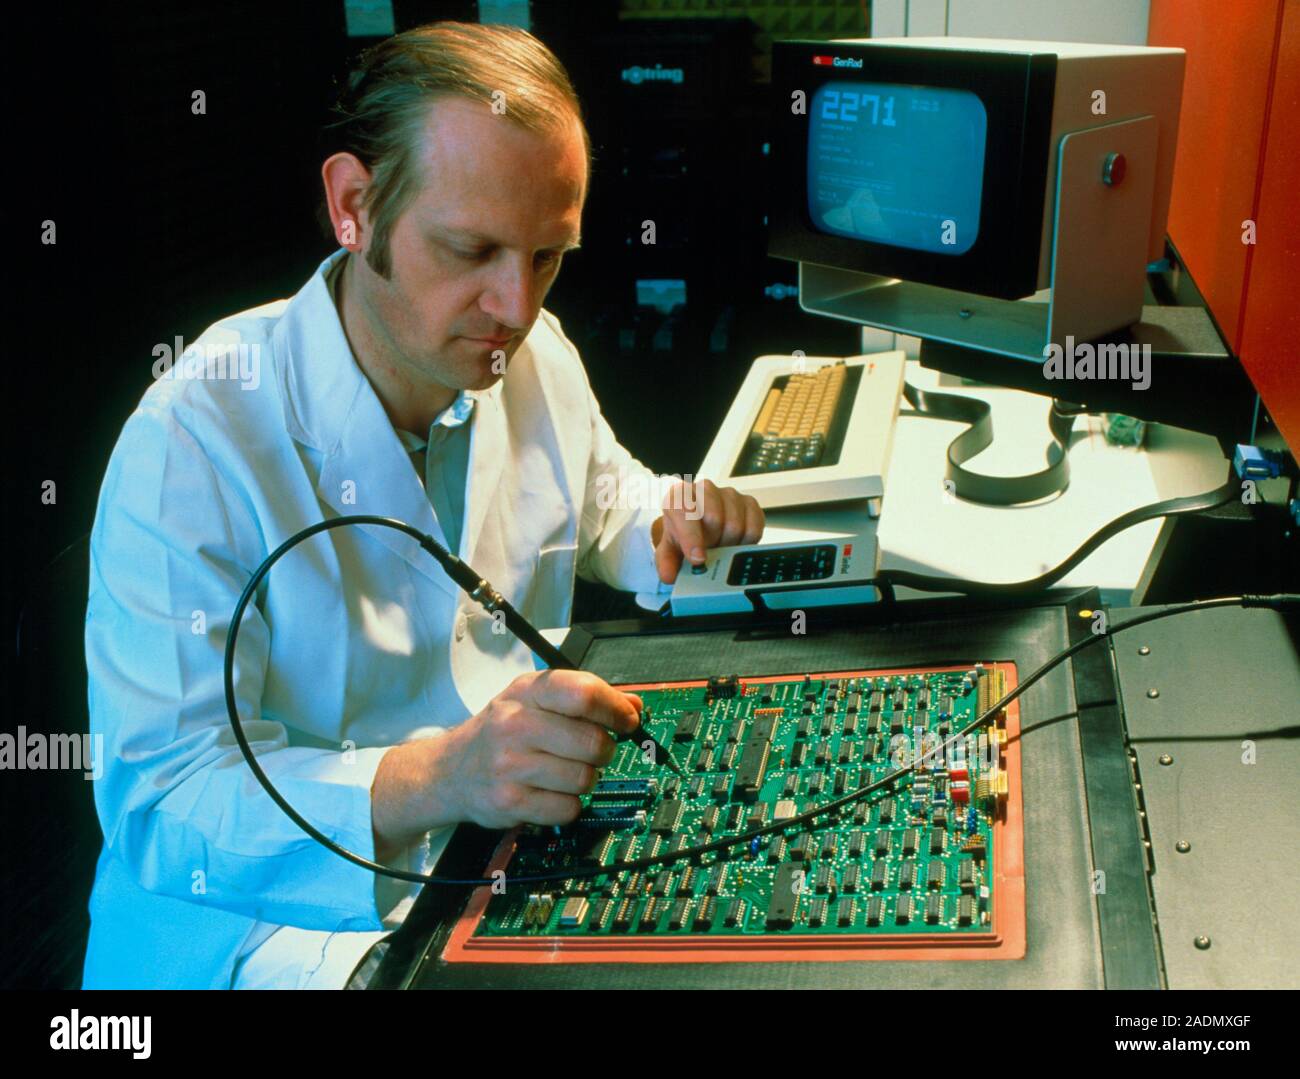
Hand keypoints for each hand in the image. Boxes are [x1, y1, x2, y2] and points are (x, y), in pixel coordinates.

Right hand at [371, 669, 642, 851]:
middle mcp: (515, 724)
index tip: (628, 720)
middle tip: (593, 751)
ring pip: (584, 778)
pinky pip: (568, 808)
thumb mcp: (535, 700)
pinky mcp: (509, 803)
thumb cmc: (502, 731)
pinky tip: (550, 793)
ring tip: (564, 772)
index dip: (616, 709)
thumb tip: (634, 707)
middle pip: (592, 742)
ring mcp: (510, 765)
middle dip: (604, 750)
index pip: (583, 693)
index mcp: (527, 691)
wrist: (450, 770)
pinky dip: (568, 805)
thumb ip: (584, 699)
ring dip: (585, 779)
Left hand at [651, 478, 764, 583]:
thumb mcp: (669, 549)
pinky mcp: (749, 503)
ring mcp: (729, 494)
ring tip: (719, 547)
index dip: (691, 536)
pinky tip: (734, 543)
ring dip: (728, 544)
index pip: (685, 508)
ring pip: (735, 525)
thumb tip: (669, 575)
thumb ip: (666, 562)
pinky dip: (745, 543)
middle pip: (715, 518)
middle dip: (712, 542)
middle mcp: (705, 489)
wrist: (700, 526)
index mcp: (679, 495)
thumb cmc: (684, 534)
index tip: (698, 559)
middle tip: (707, 551)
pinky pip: (754, 527)